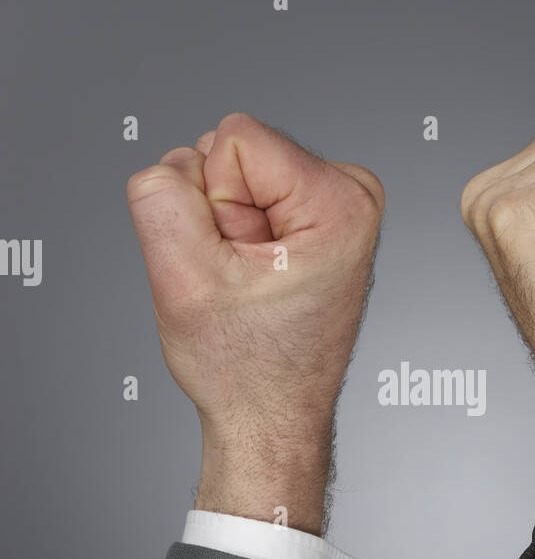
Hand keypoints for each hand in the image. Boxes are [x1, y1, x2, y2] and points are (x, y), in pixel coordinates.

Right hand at [128, 112, 384, 532]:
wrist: (270, 418)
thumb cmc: (246, 369)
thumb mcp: (184, 282)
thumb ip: (160, 200)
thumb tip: (166, 166)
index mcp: (341, 200)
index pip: (230, 139)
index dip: (212, 204)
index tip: (237, 264)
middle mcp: (351, 193)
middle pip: (232, 152)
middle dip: (217, 215)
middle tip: (241, 281)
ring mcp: (335, 205)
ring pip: (231, 175)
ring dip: (222, 231)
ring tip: (248, 285)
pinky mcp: (314, 218)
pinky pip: (242, 198)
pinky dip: (233, 239)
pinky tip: (254, 283)